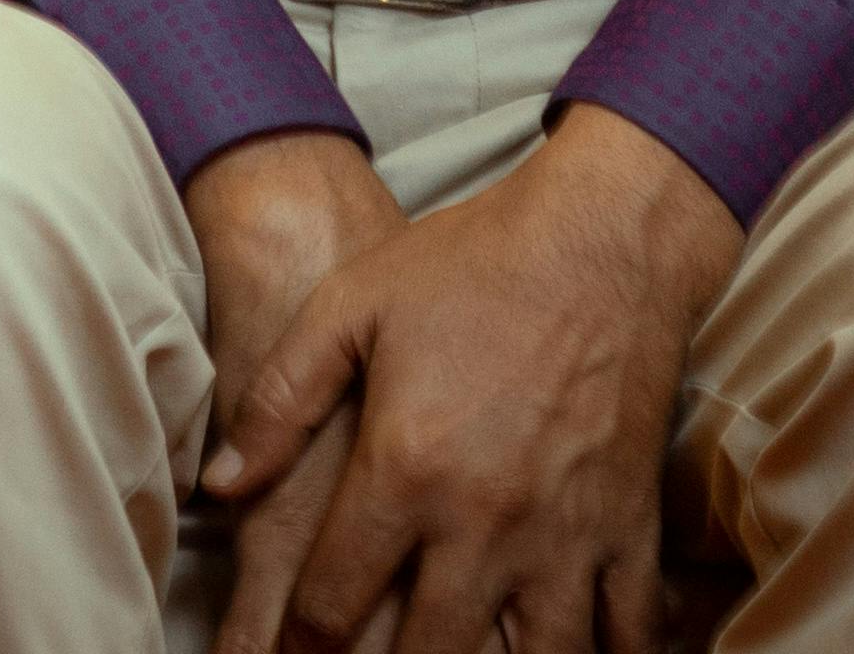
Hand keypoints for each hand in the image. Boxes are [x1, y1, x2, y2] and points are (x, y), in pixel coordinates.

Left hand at [204, 102, 745, 653]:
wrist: (601, 241)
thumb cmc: (468, 265)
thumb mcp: (347, 308)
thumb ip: (278, 402)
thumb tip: (222, 485)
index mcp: (406, 469)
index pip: (334, 601)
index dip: (300, 641)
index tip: (290, 649)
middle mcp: (487, 521)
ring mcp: (566, 534)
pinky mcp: (631, 529)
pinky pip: (628, 633)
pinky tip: (566, 650)